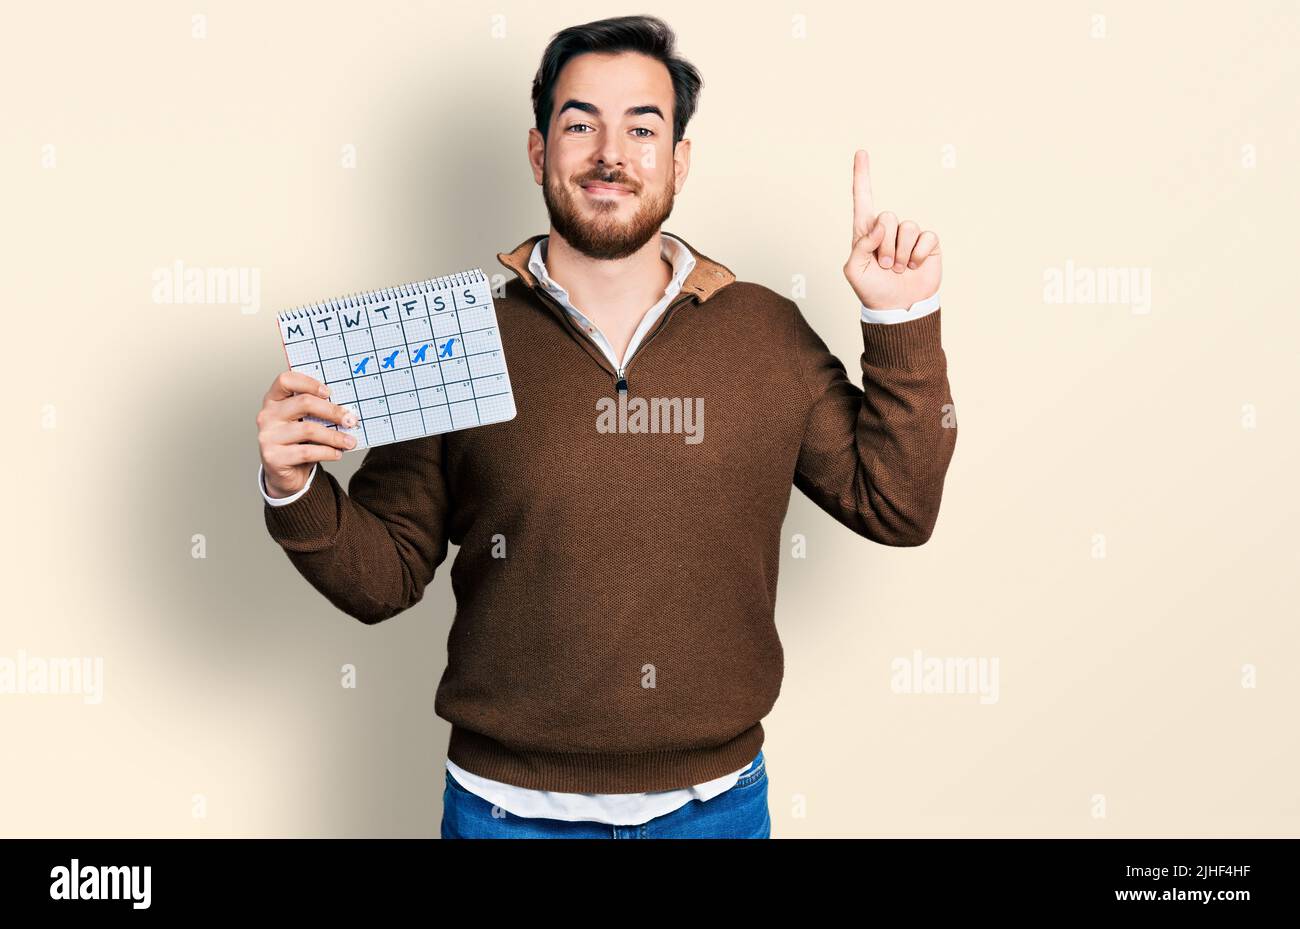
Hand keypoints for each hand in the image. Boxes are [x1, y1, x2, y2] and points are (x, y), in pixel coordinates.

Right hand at [257, 371, 358, 497]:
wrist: (284, 473)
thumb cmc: (297, 442)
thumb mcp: (303, 422)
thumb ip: (316, 411)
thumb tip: (347, 409)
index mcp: (273, 400)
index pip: (286, 380)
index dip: (308, 382)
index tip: (329, 392)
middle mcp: (267, 415)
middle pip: (303, 403)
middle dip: (332, 411)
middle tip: (350, 419)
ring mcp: (268, 436)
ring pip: (308, 429)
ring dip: (334, 436)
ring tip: (349, 441)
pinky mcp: (273, 456)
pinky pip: (307, 451)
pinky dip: (327, 452)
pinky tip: (337, 454)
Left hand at [843, 149, 941, 310]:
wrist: (898, 308)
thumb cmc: (873, 291)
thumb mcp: (854, 271)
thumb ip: (860, 245)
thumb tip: (881, 225)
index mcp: (866, 232)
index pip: (863, 199)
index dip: (862, 176)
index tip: (861, 152)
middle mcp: (888, 230)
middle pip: (887, 216)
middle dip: (885, 246)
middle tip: (885, 266)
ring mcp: (908, 236)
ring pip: (907, 228)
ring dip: (901, 254)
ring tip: (898, 269)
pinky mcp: (928, 244)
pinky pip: (926, 237)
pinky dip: (919, 255)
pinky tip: (915, 267)